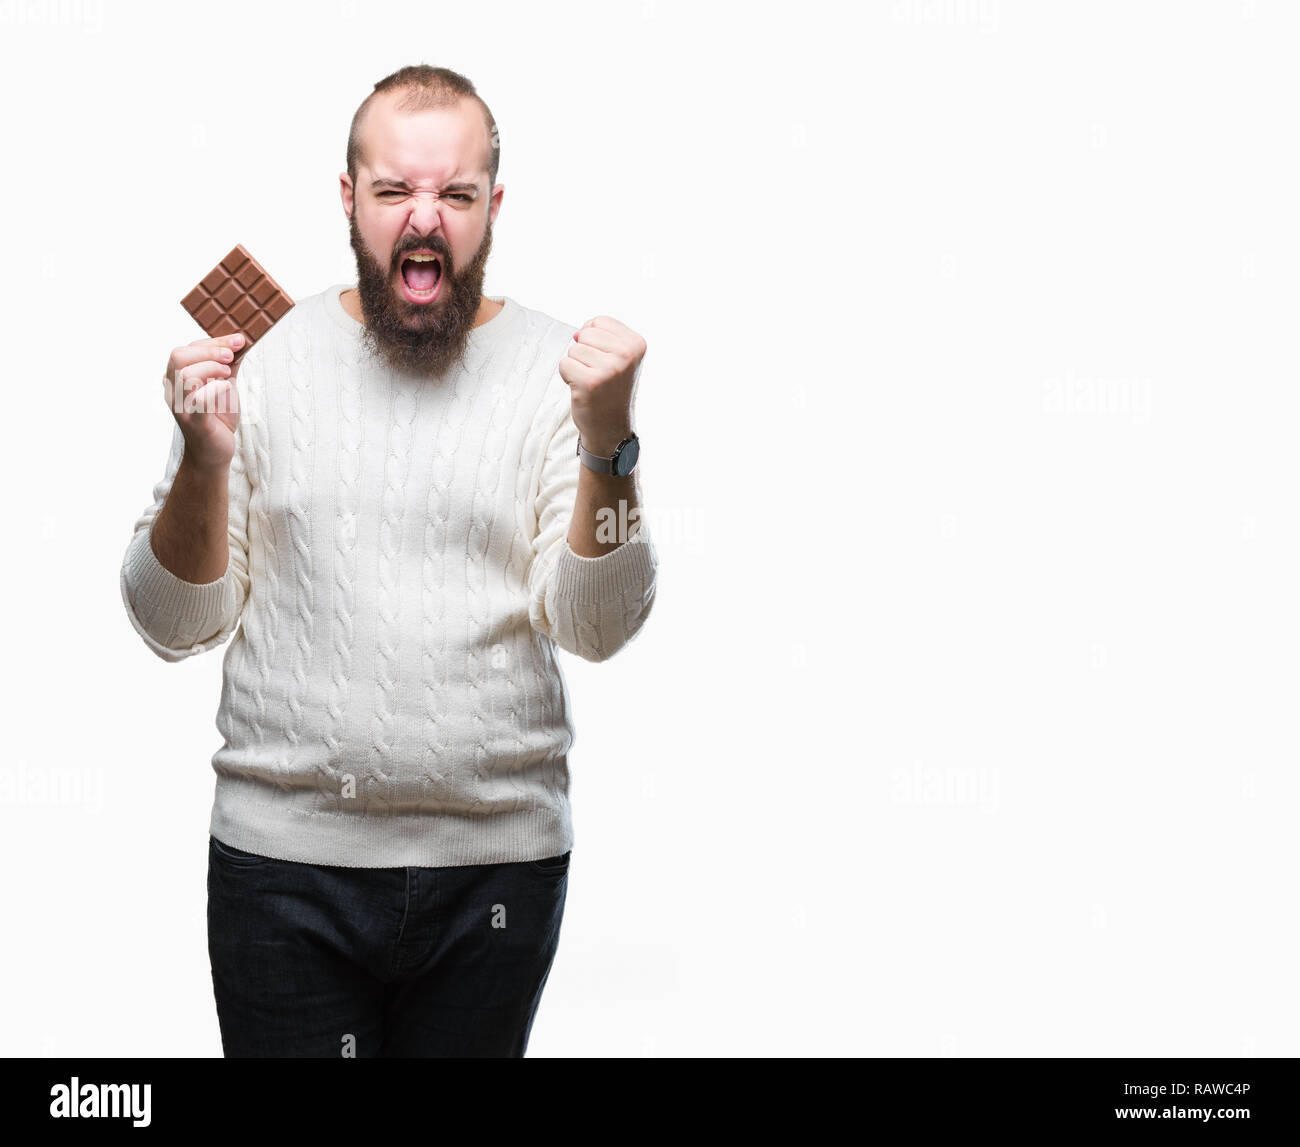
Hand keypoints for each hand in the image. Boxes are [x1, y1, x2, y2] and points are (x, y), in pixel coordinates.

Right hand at [162, 332, 246, 471]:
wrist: (215, 453)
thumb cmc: (218, 417)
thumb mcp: (224, 385)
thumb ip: (228, 365)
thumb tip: (240, 342)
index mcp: (176, 378)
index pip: (186, 349)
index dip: (213, 341)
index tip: (238, 340)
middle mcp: (173, 391)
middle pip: (178, 356)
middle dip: (209, 351)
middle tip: (230, 357)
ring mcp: (181, 407)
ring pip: (185, 375)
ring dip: (211, 368)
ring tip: (227, 375)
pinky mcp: (194, 422)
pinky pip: (199, 399)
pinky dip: (216, 388)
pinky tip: (228, 388)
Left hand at [558, 316, 644, 454]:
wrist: (611, 426)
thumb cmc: (611, 388)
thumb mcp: (619, 357)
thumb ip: (601, 336)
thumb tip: (576, 334)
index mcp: (637, 344)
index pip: (600, 321)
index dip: (595, 340)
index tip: (606, 361)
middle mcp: (627, 355)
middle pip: (585, 333)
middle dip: (584, 352)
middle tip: (598, 374)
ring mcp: (609, 369)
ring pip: (573, 349)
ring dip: (576, 366)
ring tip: (591, 382)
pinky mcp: (590, 382)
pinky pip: (564, 364)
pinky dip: (568, 376)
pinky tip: (582, 389)